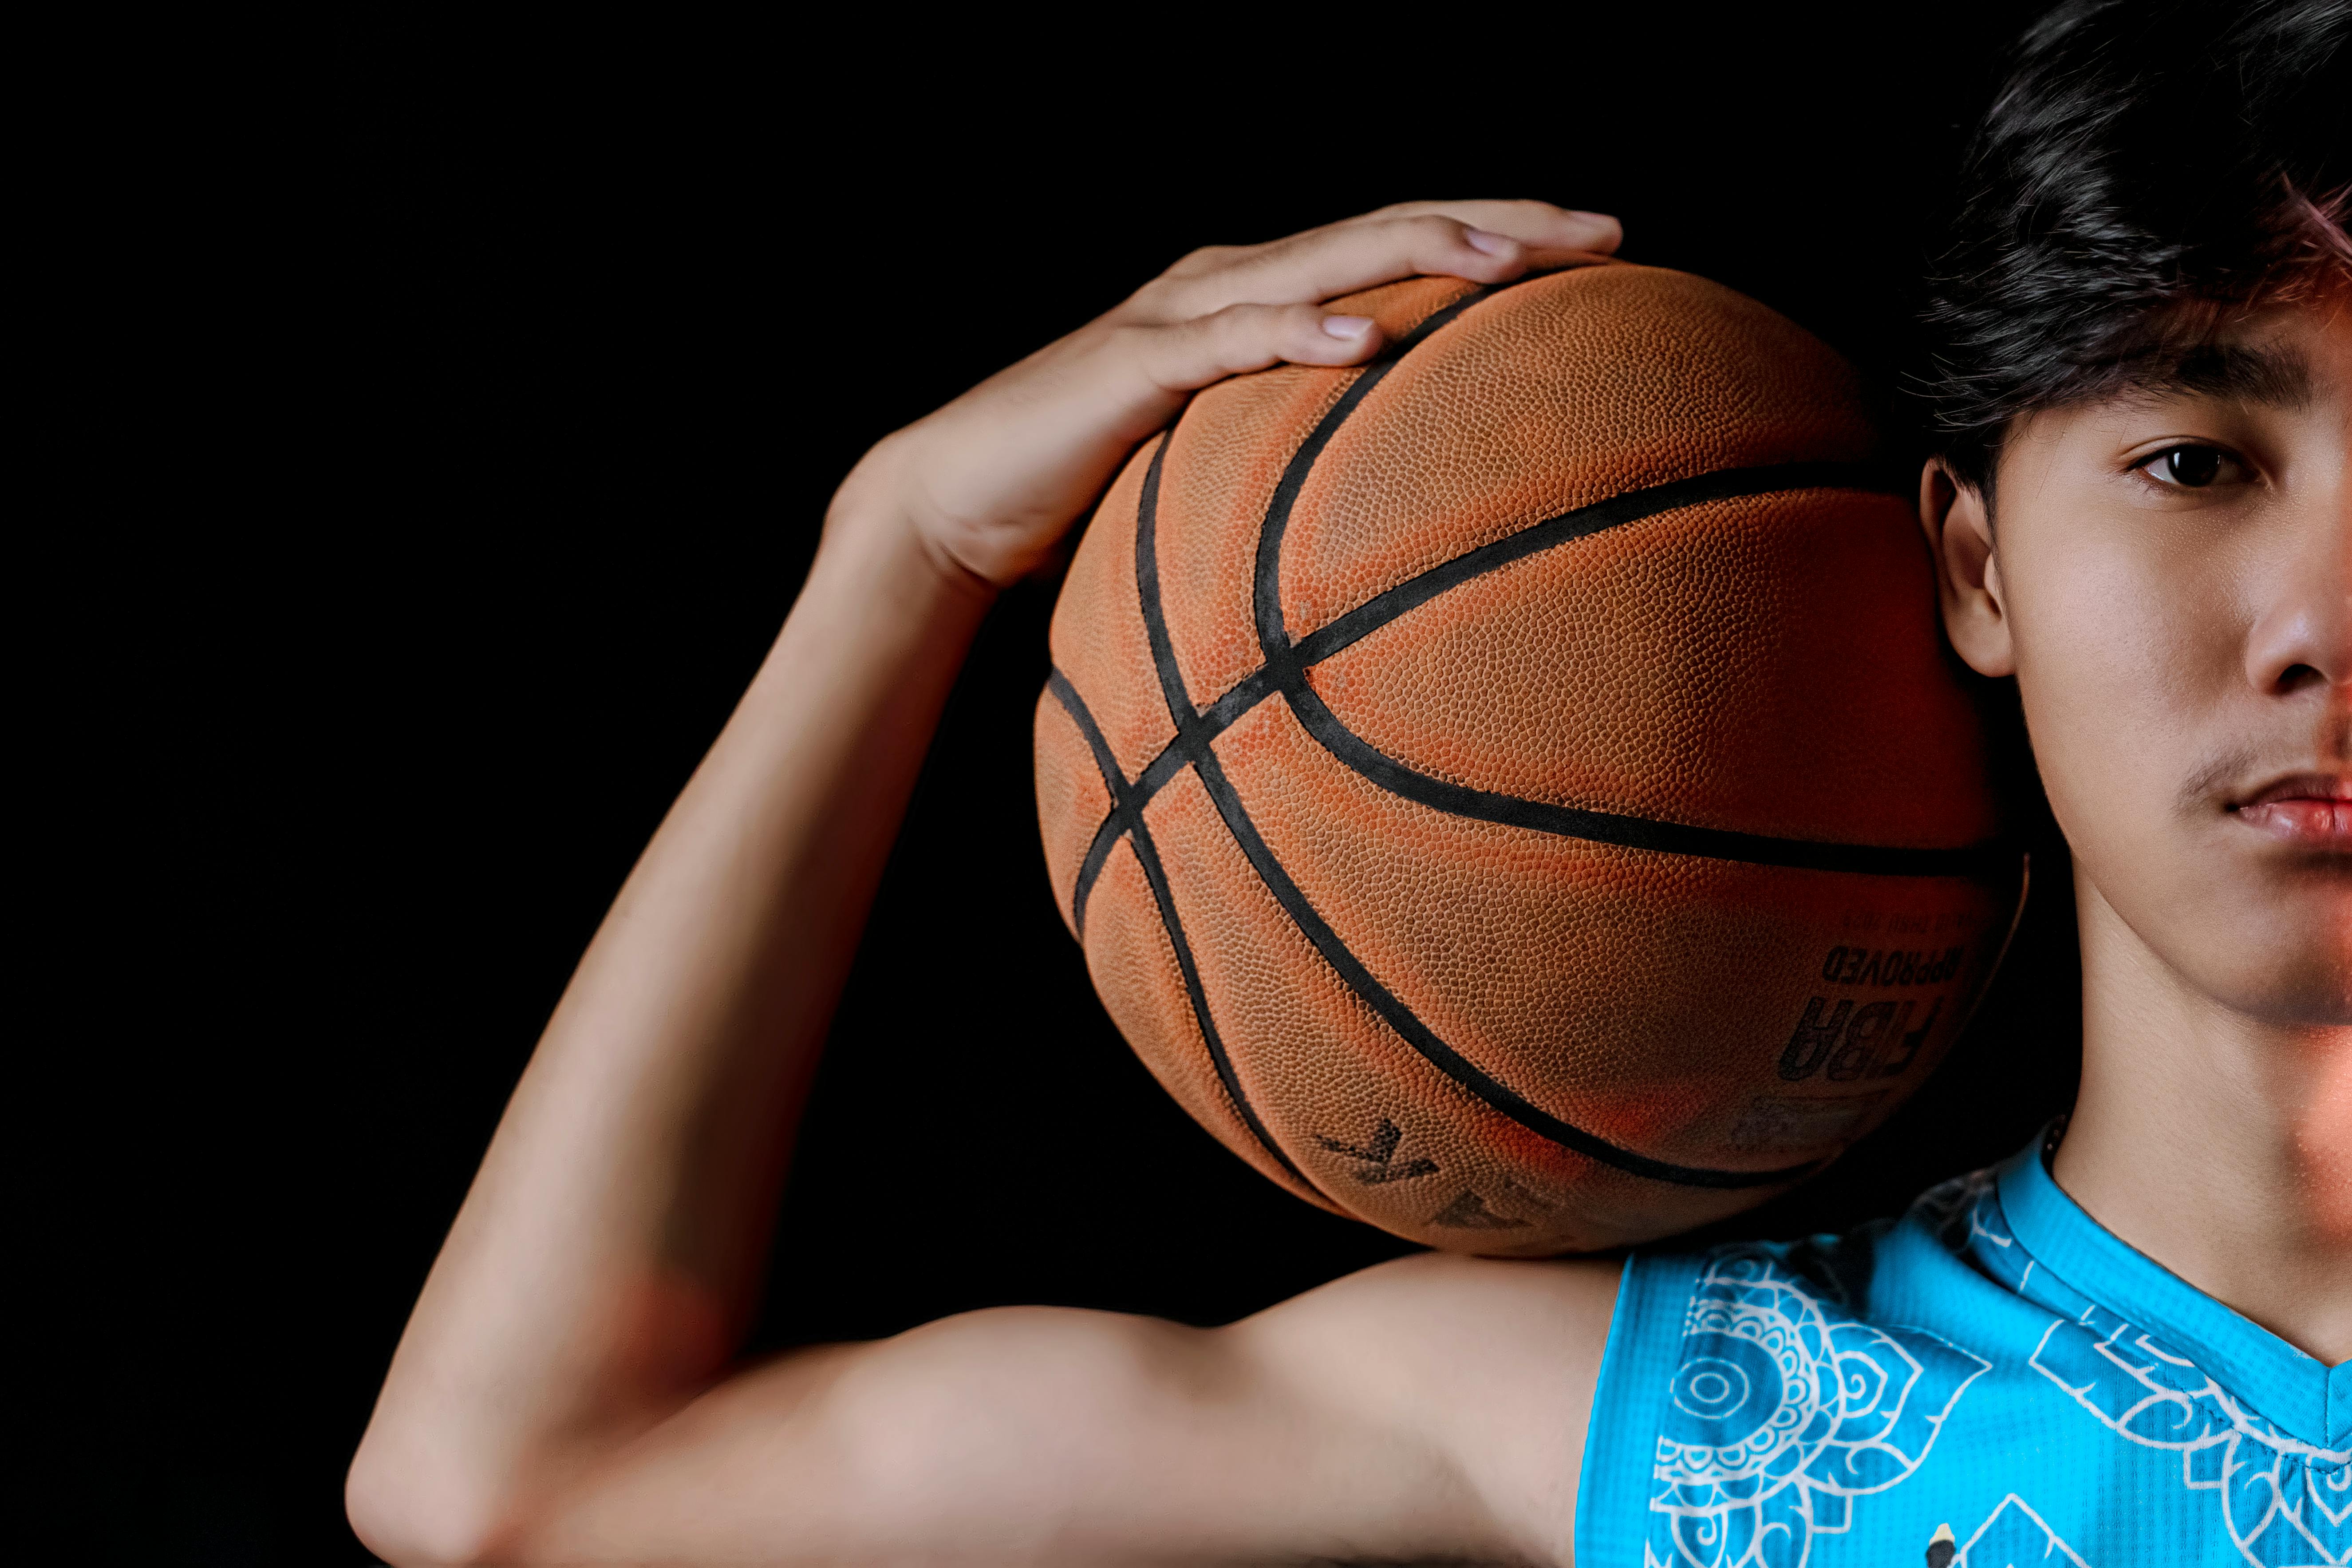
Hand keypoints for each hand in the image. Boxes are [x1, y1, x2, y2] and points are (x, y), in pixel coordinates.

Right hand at [838, 200, 1622, 588]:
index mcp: (1260, 293)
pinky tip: (1359, 340)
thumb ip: (1300, 458)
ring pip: (1319, 263)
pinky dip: (1292, 334)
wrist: (959, 500)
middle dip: (1501, 223)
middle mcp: (1230, 279)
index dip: (1503, 235)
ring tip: (1510, 260)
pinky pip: (1225, 343)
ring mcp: (1181, 313)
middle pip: (1387, 229)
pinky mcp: (1133, 364)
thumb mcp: (1224, 468)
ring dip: (1418, 253)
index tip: (1607, 250)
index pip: (1401, 246)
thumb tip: (1404, 514)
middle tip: (1607, 233)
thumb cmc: (1094, 491)